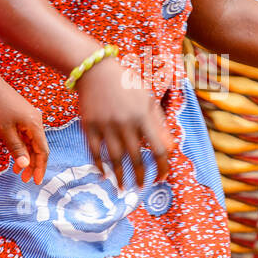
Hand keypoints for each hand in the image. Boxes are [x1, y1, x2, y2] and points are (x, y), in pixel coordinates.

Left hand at [0, 64, 47, 182]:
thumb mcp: (5, 131)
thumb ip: (16, 148)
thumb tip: (25, 166)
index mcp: (35, 125)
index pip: (43, 151)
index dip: (40, 168)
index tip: (36, 182)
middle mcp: (36, 122)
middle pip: (39, 148)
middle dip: (33, 165)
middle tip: (26, 180)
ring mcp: (29, 119)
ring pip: (32, 143)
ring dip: (26, 157)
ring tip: (19, 172)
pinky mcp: (22, 116)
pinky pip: (26, 136)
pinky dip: (22, 147)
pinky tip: (16, 156)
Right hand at [75, 56, 174, 187]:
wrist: (95, 70)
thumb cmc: (127, 85)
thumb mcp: (147, 100)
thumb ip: (159, 124)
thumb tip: (169, 150)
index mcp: (143, 116)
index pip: (158, 149)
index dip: (162, 167)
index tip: (161, 177)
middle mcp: (125, 122)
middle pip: (136, 158)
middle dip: (140, 177)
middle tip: (141, 187)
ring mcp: (105, 125)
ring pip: (115, 159)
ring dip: (120, 176)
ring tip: (124, 188)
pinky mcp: (88, 126)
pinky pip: (94, 152)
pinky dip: (99, 165)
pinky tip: (105, 175)